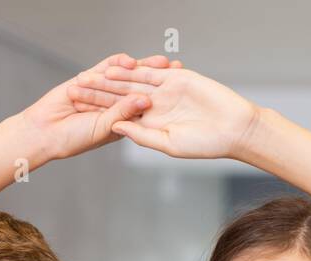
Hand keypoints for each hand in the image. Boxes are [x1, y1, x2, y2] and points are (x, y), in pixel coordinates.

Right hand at [22, 53, 180, 160]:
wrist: (45, 132)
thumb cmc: (73, 139)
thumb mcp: (104, 128)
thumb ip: (123, 113)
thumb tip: (144, 99)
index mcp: (124, 120)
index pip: (149, 106)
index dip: (166, 99)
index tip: (183, 93)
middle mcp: (116, 104)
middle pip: (142, 87)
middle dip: (159, 79)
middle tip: (179, 69)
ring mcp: (103, 90)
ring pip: (127, 75)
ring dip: (143, 67)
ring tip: (161, 61)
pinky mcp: (88, 78)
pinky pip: (105, 68)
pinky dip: (116, 63)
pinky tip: (130, 59)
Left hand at [68, 64, 259, 159]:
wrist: (234, 128)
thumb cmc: (206, 144)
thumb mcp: (168, 143)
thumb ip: (140, 135)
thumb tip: (114, 127)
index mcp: (151, 124)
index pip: (119, 115)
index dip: (99, 112)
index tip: (77, 111)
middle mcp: (155, 106)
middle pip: (120, 96)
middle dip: (98, 91)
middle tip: (75, 86)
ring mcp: (165, 91)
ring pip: (133, 81)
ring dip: (112, 78)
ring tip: (91, 75)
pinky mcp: (177, 77)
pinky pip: (152, 71)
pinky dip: (136, 68)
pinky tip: (117, 66)